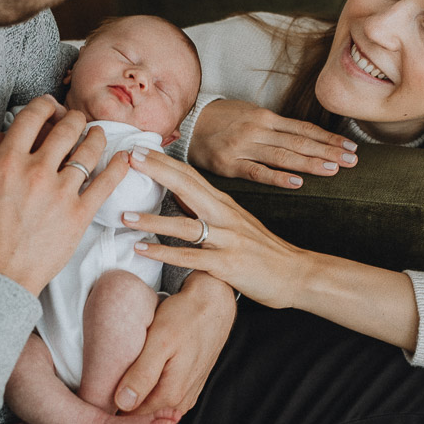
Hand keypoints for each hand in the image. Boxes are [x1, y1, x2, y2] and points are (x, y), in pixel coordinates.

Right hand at [0, 96, 129, 294]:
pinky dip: (119, 166)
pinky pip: (106, 182)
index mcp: (8, 161)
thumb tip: (5, 133)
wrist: (1, 274)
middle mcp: (37, 171)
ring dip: (97, 136)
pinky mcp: (79, 213)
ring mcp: (61, 192)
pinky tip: (125, 157)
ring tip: (98, 135)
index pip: (33, 116)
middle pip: (66, 128)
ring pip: (89, 150)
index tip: (50, 107)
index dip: (45, 105)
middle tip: (77, 121)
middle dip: (74, 118)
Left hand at [114, 272, 236, 414]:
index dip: (112, 408)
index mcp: (171, 394)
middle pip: (142, 415)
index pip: (132, 418)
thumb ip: (142, 375)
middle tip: (105, 381)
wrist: (213, 305)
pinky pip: (163, 396)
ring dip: (137, 395)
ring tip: (122, 375)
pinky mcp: (190, 386)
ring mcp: (187, 395)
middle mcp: (181, 401)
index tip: (98, 394)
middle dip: (123, 403)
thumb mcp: (159, 342)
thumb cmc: (184, 317)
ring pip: (153, 406)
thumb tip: (123, 403)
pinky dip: (150, 388)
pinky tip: (140, 372)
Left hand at [120, 150, 308, 309]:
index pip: (190, 176)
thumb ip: (208, 211)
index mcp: (224, 205)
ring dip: (153, 219)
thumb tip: (179, 199)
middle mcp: (224, 216)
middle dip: (156, 172)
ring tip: (124, 216)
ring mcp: (226, 240)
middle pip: (186, 187)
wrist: (298, 274)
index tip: (139, 150)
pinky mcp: (227, 264)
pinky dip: (164, 253)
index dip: (164, 162)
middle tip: (127, 160)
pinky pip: (190, 257)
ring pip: (184, 225)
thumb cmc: (264, 252)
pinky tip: (142, 249)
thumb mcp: (235, 224)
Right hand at [189, 98, 357, 187]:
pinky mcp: (228, 164)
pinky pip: (257, 172)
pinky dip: (277, 177)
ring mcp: (243, 147)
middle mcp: (258, 130)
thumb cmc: (221, 120)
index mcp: (266, 118)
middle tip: (352, 161)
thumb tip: (304, 137)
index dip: (329, 139)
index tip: (351, 148)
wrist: (186, 123)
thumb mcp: (250, 115)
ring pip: (283, 155)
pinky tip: (297, 182)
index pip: (304, 129)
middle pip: (299, 142)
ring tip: (334, 169)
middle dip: (328, 151)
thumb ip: (275, 127)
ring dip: (310, 162)